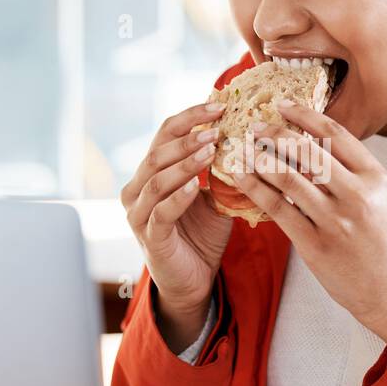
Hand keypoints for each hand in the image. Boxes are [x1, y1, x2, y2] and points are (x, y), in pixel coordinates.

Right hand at [121, 102, 233, 316]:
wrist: (194, 280)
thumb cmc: (202, 234)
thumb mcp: (214, 195)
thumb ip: (220, 169)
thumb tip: (249, 135)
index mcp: (151, 172)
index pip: (165, 133)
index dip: (190, 117)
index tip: (218, 105)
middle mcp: (137, 188)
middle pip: (157, 152)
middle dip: (188, 137)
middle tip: (217, 127)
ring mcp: (139, 213)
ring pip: (156, 179)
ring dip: (185, 162)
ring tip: (211, 149)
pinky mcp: (150, 237)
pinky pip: (161, 212)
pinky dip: (178, 196)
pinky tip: (197, 185)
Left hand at [231, 101, 386, 351]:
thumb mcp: (382, 199)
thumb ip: (352, 174)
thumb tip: (313, 147)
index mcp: (375, 177)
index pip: (335, 133)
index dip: (304, 115)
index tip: (282, 105)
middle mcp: (356, 194)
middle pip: (307, 150)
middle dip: (275, 133)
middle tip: (254, 124)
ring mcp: (335, 221)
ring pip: (288, 177)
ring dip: (260, 158)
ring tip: (242, 149)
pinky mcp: (315, 245)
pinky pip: (278, 209)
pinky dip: (256, 189)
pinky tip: (241, 178)